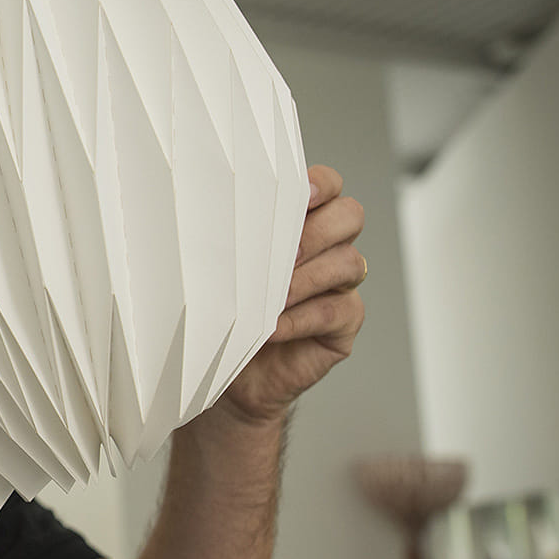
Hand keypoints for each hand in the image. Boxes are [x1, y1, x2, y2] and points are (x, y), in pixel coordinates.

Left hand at [216, 165, 366, 425]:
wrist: (227, 374)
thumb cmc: (222, 315)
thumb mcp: (219, 271)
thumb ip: (229, 239)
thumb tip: (209, 214)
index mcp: (300, 223)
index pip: (328, 186)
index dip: (321, 184)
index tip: (301, 193)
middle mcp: (326, 248)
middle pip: (349, 217)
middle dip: (317, 231)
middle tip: (283, 252)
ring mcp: (339, 286)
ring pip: (348, 263)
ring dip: (305, 278)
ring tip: (267, 298)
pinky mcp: (344, 324)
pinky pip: (336, 310)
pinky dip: (301, 318)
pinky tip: (271, 327)